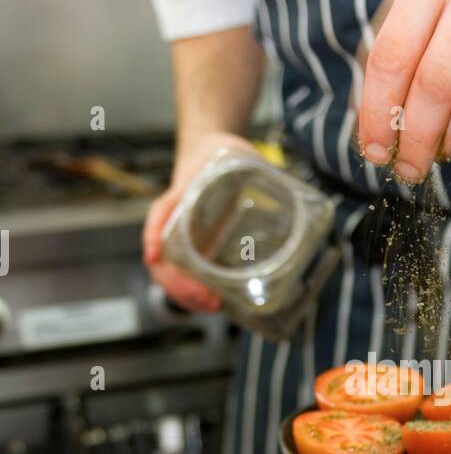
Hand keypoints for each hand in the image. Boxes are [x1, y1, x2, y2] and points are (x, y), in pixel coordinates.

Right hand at [143, 131, 258, 311]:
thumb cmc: (219, 154)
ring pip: (169, 272)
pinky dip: (192, 292)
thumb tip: (293, 190)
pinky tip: (212, 303)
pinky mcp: (193, 248)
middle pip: (161, 257)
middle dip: (179, 283)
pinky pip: (184, 274)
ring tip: (213, 306)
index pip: (161, 214)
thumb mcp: (237, 154)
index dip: (155, 235)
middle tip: (208, 298)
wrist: (208, 148)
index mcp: (181, 193)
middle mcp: (175, 219)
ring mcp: (180, 236)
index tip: (157, 255)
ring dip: (186, 294)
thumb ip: (260, 168)